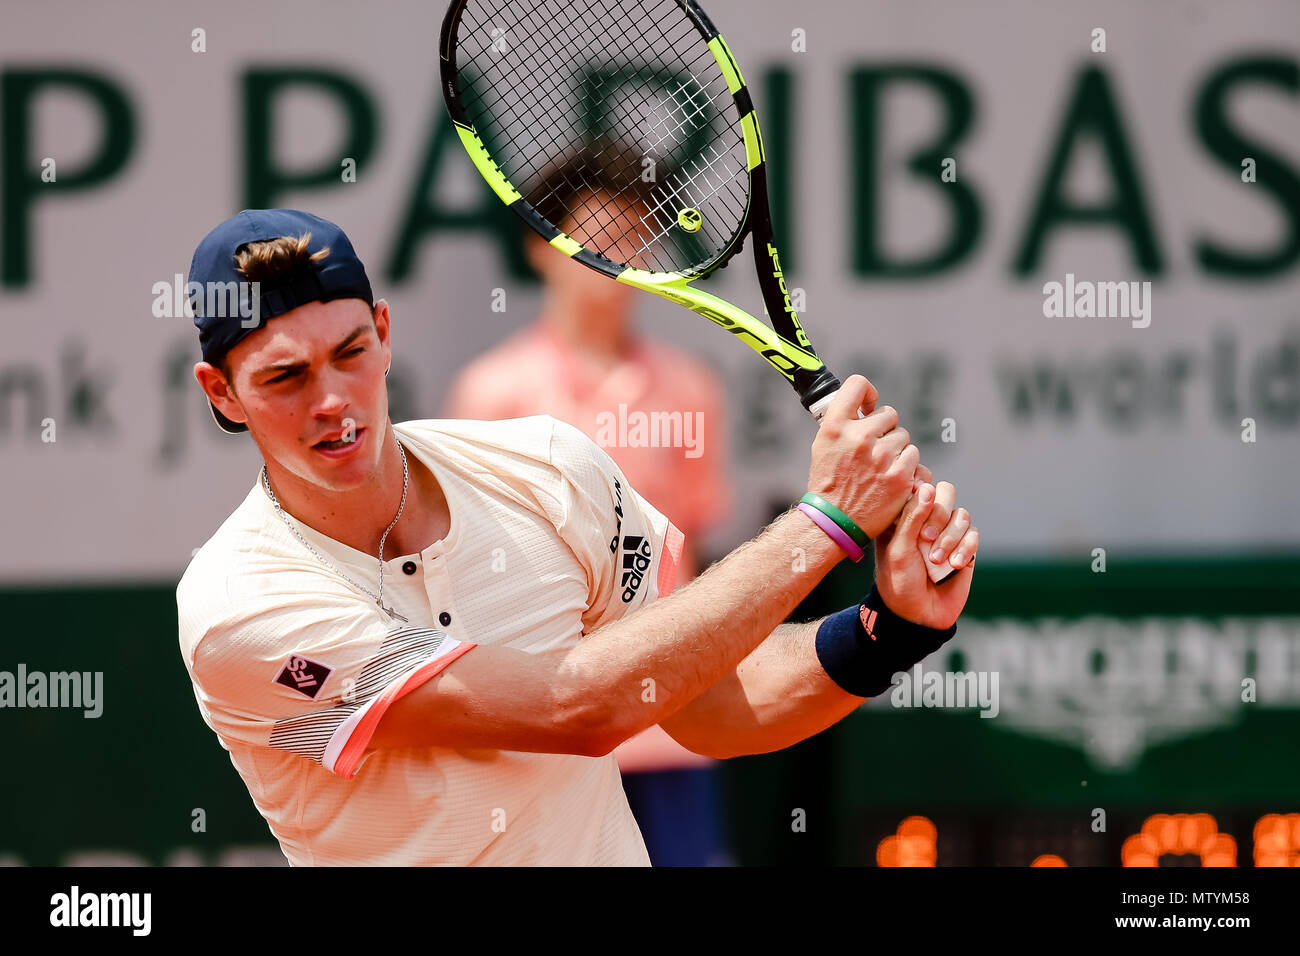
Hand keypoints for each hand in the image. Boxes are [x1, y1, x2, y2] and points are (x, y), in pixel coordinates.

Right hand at [806, 375, 918, 539]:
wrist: (834, 522)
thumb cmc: (829, 482)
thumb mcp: (823, 445)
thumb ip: (843, 422)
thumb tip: (865, 404)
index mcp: (836, 426)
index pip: (858, 385)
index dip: (868, 393)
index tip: (869, 405)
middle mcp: (859, 437)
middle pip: (889, 414)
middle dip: (884, 429)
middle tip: (873, 449)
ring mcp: (882, 457)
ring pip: (903, 437)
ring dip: (896, 449)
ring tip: (879, 468)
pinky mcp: (900, 475)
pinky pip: (914, 456)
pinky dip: (905, 466)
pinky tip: (889, 478)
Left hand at [874, 481, 977, 628]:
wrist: (917, 615)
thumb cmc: (899, 580)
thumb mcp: (899, 548)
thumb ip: (912, 516)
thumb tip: (928, 486)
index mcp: (904, 513)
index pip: (921, 484)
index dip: (923, 495)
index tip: (914, 517)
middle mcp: (927, 518)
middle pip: (946, 492)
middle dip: (939, 515)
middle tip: (926, 538)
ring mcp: (947, 532)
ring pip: (961, 514)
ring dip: (950, 537)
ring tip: (936, 561)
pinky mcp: (965, 548)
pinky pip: (974, 534)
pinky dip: (965, 548)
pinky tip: (954, 565)